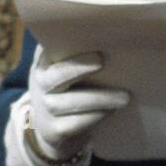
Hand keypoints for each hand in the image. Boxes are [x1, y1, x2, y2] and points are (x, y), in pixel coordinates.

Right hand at [25, 43, 129, 158]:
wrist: (52, 131)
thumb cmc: (68, 91)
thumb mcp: (66, 71)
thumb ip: (78, 54)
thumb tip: (110, 34)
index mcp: (45, 64)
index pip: (49, 50)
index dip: (65, 44)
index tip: (89, 40)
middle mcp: (41, 85)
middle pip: (57, 74)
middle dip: (79, 67)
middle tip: (102, 61)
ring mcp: (45, 109)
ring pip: (70, 102)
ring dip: (99, 98)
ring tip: (125, 97)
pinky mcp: (54, 131)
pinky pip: (75, 123)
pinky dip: (95, 117)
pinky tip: (111, 111)